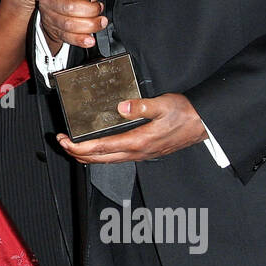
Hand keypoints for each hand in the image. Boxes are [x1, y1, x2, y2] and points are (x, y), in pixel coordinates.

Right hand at [37, 0, 106, 51]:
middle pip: (66, 7)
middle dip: (89, 9)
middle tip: (98, 7)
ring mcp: (48, 15)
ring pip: (67, 24)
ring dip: (88, 25)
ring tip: (100, 21)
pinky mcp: (53, 28)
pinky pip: (65, 37)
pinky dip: (79, 40)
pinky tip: (90, 39)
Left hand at [56, 93, 206, 162]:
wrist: (204, 123)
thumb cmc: (185, 114)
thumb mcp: (163, 104)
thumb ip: (141, 106)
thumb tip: (121, 107)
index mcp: (138, 141)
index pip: (102, 148)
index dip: (80, 147)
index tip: (65, 142)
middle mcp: (137, 151)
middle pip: (100, 158)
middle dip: (78, 153)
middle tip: (61, 143)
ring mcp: (141, 154)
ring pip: (108, 160)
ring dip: (88, 156)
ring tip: (73, 148)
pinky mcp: (145, 152)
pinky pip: (118, 157)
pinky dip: (102, 155)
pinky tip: (98, 149)